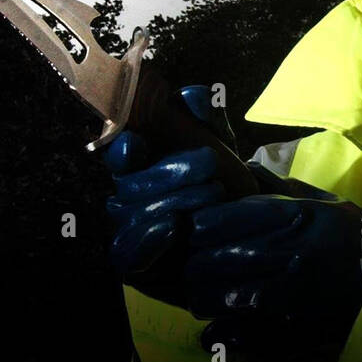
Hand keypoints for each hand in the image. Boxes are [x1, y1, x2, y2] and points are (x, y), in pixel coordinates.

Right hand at [102, 85, 235, 304]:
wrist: (243, 218)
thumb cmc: (222, 173)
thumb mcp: (217, 138)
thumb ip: (203, 115)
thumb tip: (197, 98)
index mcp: (137, 160)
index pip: (117, 152)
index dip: (122, 148)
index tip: (136, 143)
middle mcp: (127, 192)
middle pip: (130, 184)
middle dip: (168, 172)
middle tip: (208, 161)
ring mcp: (130, 228)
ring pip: (134, 215)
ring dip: (174, 200)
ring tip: (214, 191)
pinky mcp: (138, 262)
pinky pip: (128, 255)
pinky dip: (147, 241)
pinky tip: (173, 227)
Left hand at [184, 194, 361, 361]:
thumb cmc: (354, 235)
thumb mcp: (324, 201)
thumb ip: (280, 187)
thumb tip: (244, 167)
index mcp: (294, 216)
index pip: (228, 216)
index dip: (203, 222)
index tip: (195, 224)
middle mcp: (287, 250)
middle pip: (215, 255)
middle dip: (195, 258)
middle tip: (190, 258)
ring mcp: (288, 287)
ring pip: (220, 291)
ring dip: (204, 290)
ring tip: (199, 287)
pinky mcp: (291, 317)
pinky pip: (240, 322)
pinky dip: (223, 320)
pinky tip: (218, 316)